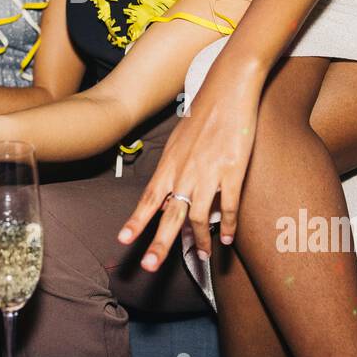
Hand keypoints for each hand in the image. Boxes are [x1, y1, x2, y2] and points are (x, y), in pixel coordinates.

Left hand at [118, 56, 264, 270]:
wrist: (227, 90)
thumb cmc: (203, 114)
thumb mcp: (179, 141)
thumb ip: (173, 167)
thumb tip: (168, 189)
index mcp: (169, 164)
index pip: (149, 198)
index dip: (136, 220)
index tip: (123, 240)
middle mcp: (184, 172)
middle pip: (169, 215)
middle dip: (159, 244)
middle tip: (149, 267)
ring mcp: (208, 173)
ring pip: (200, 217)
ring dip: (200, 241)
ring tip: (201, 257)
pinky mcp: (232, 171)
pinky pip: (229, 206)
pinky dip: (228, 225)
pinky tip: (227, 239)